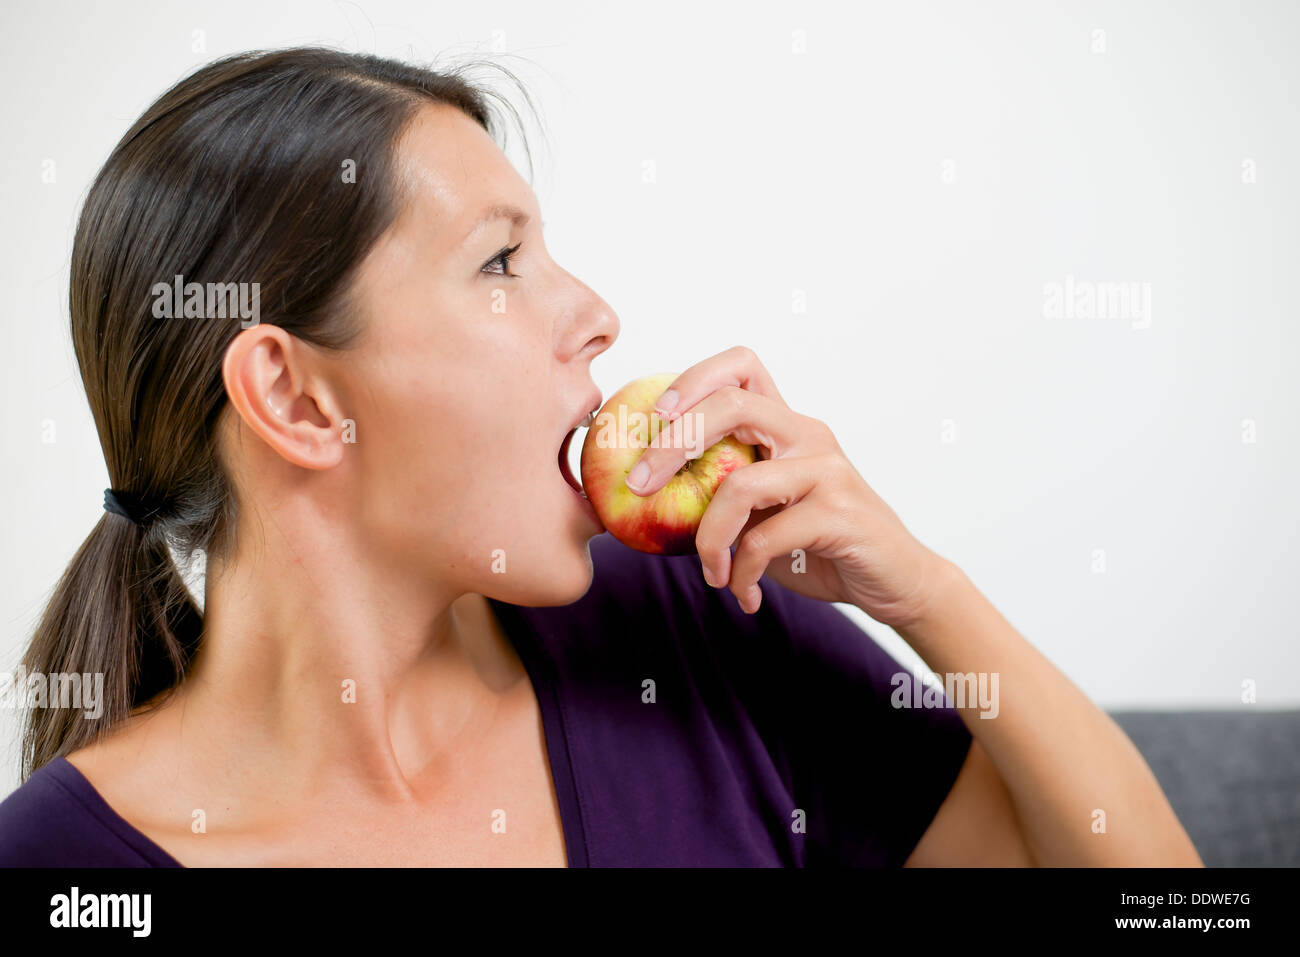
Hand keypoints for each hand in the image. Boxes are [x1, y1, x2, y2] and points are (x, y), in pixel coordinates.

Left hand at [624, 345, 952, 624]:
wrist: (898, 581)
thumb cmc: (821, 546)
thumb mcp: (764, 513)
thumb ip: (723, 492)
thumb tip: (645, 493)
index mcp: (787, 426)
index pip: (742, 365)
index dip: (693, 378)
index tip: (655, 416)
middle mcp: (808, 435)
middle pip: (731, 404)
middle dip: (671, 444)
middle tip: (638, 486)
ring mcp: (826, 471)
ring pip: (740, 484)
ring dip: (708, 537)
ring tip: (712, 572)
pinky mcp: (839, 514)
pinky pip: (765, 538)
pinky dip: (743, 572)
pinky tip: (744, 594)